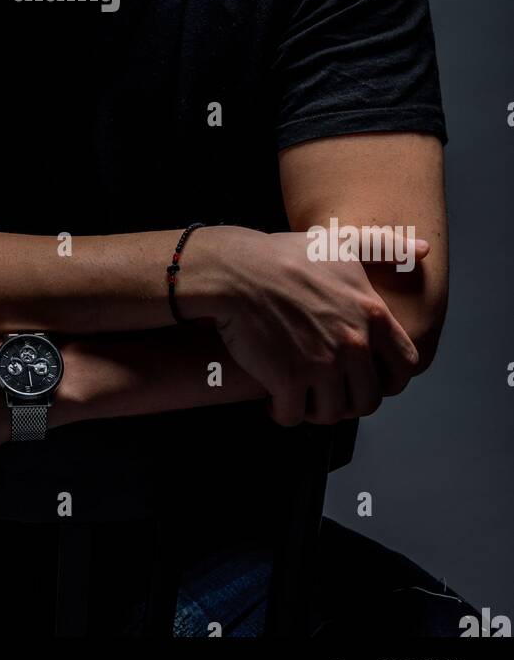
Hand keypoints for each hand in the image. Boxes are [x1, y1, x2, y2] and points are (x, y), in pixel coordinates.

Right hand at [193, 226, 426, 425]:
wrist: (235, 270)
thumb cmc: (284, 254)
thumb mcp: (341, 242)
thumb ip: (385, 247)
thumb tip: (424, 250)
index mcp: (371, 315)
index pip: (405, 367)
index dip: (389, 380)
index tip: (368, 378)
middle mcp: (353, 343)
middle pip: (369, 400)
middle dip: (349, 400)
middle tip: (327, 390)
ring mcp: (321, 364)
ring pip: (333, 414)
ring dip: (316, 410)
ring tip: (302, 395)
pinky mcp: (288, 379)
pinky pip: (293, 416)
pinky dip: (282, 412)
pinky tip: (274, 398)